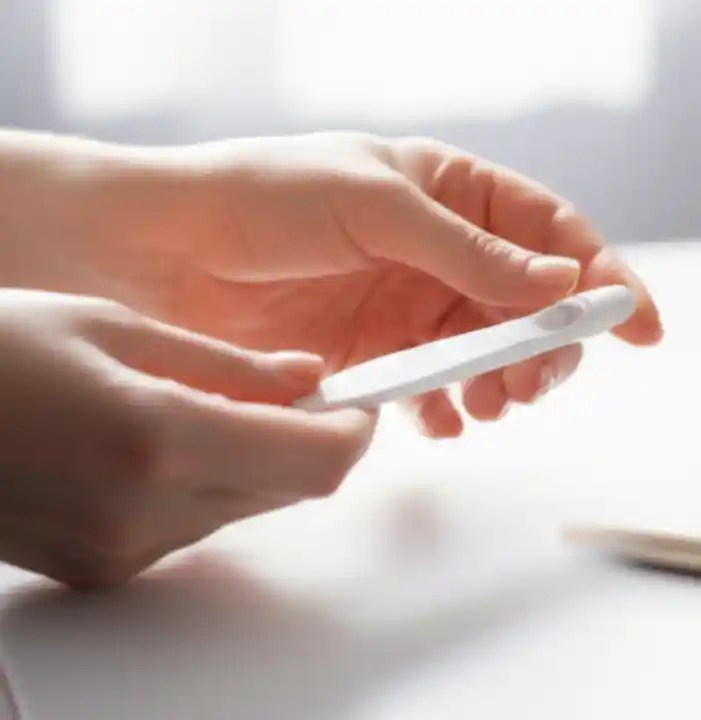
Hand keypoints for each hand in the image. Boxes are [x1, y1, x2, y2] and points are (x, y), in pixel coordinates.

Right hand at [0, 289, 374, 587]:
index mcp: (155, 436)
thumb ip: (229, 364)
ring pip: (244, 511)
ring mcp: (120, 551)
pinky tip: (161, 440)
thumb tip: (311, 376)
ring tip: (213, 405)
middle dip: (309, 443)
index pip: (313, 460)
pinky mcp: (100, 570)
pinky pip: (192, 529)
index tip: (363, 403)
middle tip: (304, 394)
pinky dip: (205, 485)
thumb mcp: (115, 326)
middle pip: (286, 490)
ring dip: (256, 463)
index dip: (355, 432)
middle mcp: (143, 511)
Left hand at [34, 132, 663, 436]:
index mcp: (451, 190)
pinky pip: (441, 387)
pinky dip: (451, 407)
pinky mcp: (378, 356)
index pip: (552, 234)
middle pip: (536, 304)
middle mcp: (441, 249)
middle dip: (550, 346)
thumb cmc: (259, 199)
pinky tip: (437, 418)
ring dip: (506, 383)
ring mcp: (412, 305)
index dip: (606, 277)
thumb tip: (561, 284)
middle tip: (533, 380)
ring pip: (494, 352)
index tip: (640, 324)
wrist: (156, 255)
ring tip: (485, 404)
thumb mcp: (375, 206)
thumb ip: (470, 253)